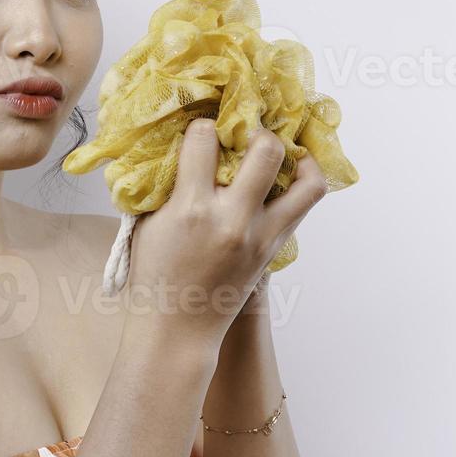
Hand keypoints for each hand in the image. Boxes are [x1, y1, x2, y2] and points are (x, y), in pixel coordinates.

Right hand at [124, 119, 328, 349]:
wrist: (178, 328)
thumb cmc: (155, 275)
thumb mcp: (149, 223)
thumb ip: (169, 184)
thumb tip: (186, 146)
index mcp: (191, 209)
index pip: (205, 140)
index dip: (202, 127)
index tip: (201, 131)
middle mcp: (232, 219)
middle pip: (266, 150)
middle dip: (257, 131)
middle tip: (245, 133)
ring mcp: (260, 235)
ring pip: (306, 181)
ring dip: (296, 157)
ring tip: (280, 152)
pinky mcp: (274, 249)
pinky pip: (301, 206)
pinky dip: (298, 185)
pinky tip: (283, 178)